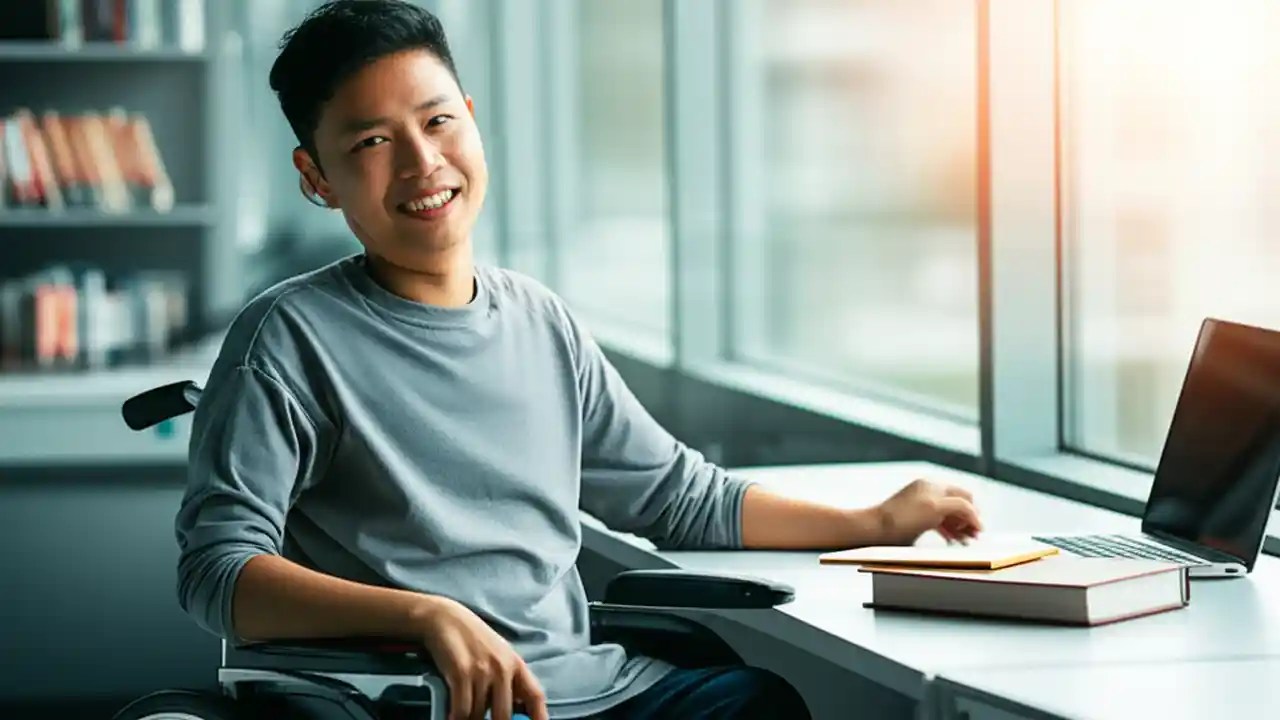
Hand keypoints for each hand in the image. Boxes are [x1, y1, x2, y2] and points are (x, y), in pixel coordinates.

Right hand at [415, 596, 548, 719]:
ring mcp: (482, 671)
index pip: (536, 696)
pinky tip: (452, 717)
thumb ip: (508, 679)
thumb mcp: (498, 655)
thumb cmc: (472, 638)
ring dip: (470, 719)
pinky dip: (456, 718)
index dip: (540, 717)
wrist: (445, 618)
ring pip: (479, 715)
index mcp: (516, 664)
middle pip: (504, 715)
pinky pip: (462, 710)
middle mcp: (502, 668)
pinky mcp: (461, 673)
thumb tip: (515, 709)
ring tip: (464, 714)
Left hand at [874, 478, 982, 545]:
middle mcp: (929, 491)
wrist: (874, 528)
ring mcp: (921, 503)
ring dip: (959, 527)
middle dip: (967, 521)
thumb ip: (960, 507)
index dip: (974, 514)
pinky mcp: (914, 516)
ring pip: (948, 514)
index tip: (979, 532)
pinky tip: (950, 540)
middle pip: (958, 505)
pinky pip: (937, 521)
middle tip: (973, 539)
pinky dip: (946, 529)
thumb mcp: (936, 509)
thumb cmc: (902, 518)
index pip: (965, 497)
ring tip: (964, 542)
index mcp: (935, 485)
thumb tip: (975, 515)